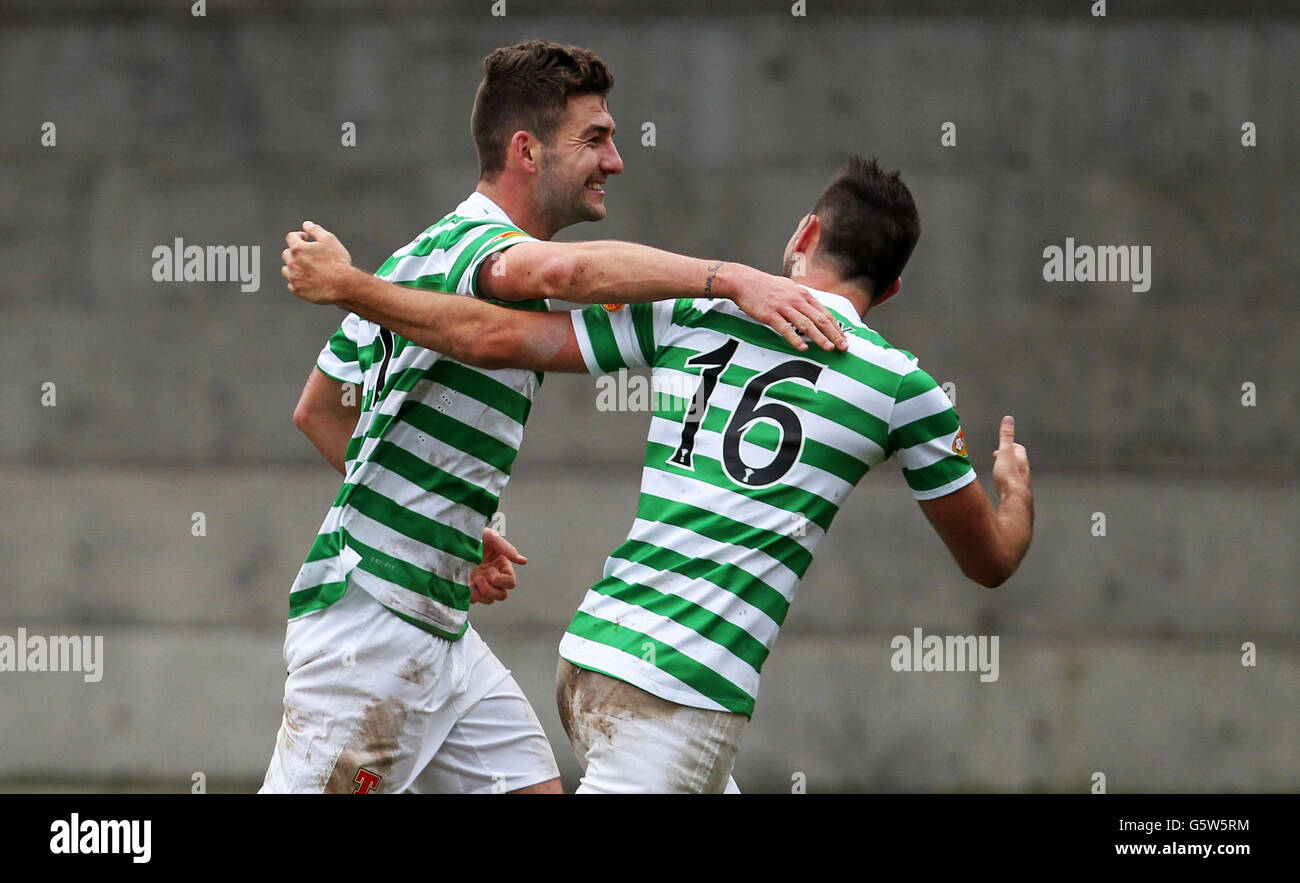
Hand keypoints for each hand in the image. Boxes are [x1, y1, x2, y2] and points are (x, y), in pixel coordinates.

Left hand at [281, 221, 354, 304]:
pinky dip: (297, 281)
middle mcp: (292, 263)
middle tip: (310, 255)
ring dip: (294, 267)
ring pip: (286, 269)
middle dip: (296, 252)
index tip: (307, 239)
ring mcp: (294, 278)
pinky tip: (309, 280)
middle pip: (287, 253)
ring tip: (308, 269)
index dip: (299, 236)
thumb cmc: (338, 262)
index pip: (291, 237)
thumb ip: (315, 230)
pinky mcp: (297, 290)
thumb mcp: (329, 240)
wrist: (342, 285)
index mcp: (298, 249)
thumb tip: (306, 225)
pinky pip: (291, 284)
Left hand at [470, 527, 527, 604]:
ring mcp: (480, 583)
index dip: (501, 581)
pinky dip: (470, 596)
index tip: (489, 572)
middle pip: (502, 595)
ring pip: (489, 600)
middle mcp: (492, 576)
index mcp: (501, 565)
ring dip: (481, 594)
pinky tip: (464, 585)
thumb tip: (523, 561)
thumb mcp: (489, 537)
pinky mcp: (467, 588)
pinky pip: (473, 600)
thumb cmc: (471, 534)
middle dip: (490, 590)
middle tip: (478, 579)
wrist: (448, 540)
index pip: (510, 582)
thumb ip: (506, 549)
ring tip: (471, 582)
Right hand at [717, 263, 847, 352]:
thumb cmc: (767, 286)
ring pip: (805, 324)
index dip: (836, 327)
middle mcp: (796, 300)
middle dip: (833, 334)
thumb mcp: (789, 288)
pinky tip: (803, 348)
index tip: (844, 339)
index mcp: (803, 294)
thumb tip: (815, 309)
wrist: (745, 281)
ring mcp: (783, 307)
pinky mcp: (770, 314)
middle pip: (819, 319)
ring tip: (829, 348)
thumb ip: (803, 299)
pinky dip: (795, 339)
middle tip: (843, 347)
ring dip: (819, 337)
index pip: (825, 313)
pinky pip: (785, 329)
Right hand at [991, 415, 1030, 500]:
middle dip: (1009, 458)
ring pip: (1017, 473)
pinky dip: (1008, 482)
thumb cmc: (1009, 477)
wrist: (1013, 499)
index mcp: (1021, 460)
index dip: (1011, 445)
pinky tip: (1002, 486)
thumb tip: (1008, 420)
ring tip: (1000, 471)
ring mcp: (1021, 483)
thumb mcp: (1005, 452)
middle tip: (999, 457)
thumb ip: (1006, 436)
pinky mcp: (1017, 494)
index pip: (1018, 449)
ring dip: (1009, 470)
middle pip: (1018, 461)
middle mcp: (1024, 471)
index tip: (1003, 446)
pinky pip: (1013, 485)